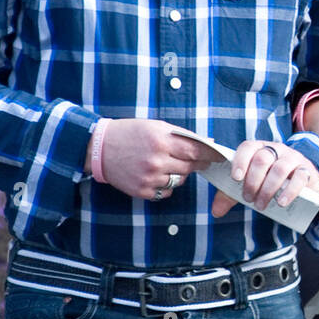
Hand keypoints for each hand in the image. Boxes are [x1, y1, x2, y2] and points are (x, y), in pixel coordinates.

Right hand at [92, 119, 222, 200]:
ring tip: (167, 164)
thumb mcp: (156, 127)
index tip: (219, 156)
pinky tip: (156, 174)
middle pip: (189, 167)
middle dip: (197, 165)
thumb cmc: (130, 133)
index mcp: (161, 141)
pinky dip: (166, 185)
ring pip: (179, 181)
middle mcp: (156, 161)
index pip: (195, 151)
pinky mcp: (142, 191)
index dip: (210, 155)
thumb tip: (208, 142)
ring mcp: (149, 178)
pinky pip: (165, 191)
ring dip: (179, 174)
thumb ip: (182, 135)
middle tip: (199, 162)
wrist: (99, 148)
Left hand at [212, 141, 318, 217]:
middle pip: (263, 158)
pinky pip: (300, 177)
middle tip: (248, 199)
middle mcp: (277, 150)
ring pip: (280, 168)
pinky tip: (281, 202)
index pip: (248, 147)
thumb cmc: (270, 181)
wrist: (302, 181)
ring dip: (268, 188)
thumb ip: (231, 196)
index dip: (241, 161)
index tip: (235, 178)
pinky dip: (289, 191)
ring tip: (261, 205)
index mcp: (259, 149)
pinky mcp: (307, 171)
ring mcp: (293, 159)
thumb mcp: (250, 185)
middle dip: (253, 181)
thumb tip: (215, 211)